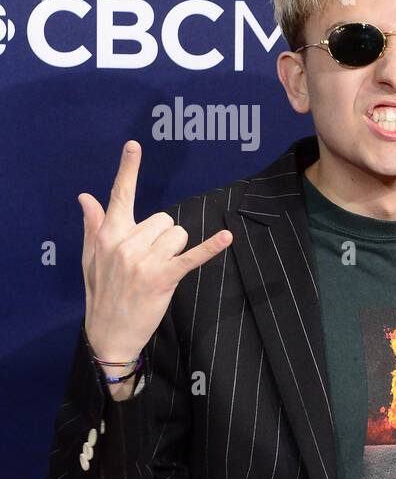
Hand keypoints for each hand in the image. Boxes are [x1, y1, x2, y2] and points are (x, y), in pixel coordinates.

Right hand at [80, 140, 231, 378]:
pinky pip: (192, 256)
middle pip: (163, 218)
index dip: (128, 169)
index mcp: (109, 235)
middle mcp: (126, 243)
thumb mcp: (91, 258)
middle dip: (163, 235)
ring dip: (176, 248)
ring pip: (178, 234)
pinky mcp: (164, 277)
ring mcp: (145, 260)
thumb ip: (93, 225)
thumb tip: (86, 197)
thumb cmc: (101, 292)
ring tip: (159, 268)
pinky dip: (211, 247)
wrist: (108, 332)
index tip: (135, 146)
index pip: (119, 196)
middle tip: (150, 259)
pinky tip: (227, 237)